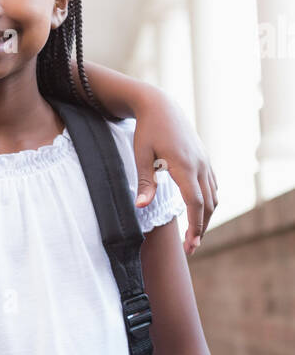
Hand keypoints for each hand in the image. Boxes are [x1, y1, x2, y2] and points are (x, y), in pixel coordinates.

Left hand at [132, 90, 217, 255]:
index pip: (195, 203)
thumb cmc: (147, 130)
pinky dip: (209, 201)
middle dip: (202, 228)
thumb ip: (145, 182)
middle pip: (208, 204)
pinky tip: (200, 212)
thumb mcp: (141, 155)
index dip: (195, 226)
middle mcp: (199, 165)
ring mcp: (204, 161)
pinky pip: (212, 185)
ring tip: (195, 235)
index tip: (190, 244)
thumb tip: (141, 207)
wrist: (160, 106)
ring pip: (213, 196)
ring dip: (206, 217)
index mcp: (183, 165)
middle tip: (191, 248)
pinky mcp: (204, 159)